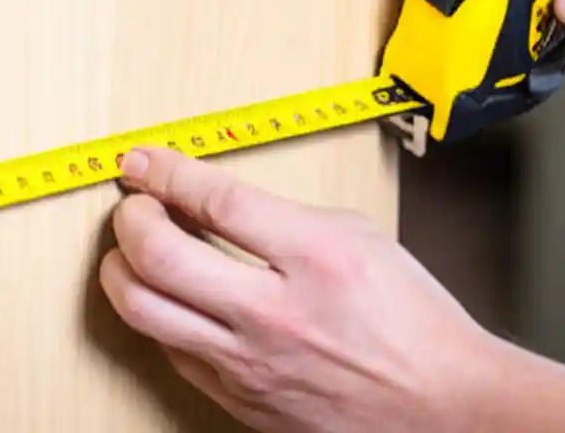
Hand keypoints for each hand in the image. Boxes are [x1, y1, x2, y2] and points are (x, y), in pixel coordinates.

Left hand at [99, 146, 523, 431]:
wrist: (442, 404)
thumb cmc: (412, 322)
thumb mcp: (359, 237)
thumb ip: (283, 217)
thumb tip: (215, 203)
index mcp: (316, 258)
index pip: (217, 200)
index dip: (166, 172)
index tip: (145, 161)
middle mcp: (275, 315)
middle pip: (158, 257)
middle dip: (130, 218)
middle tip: (135, 205)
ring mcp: (251, 365)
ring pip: (143, 311)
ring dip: (121, 269)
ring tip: (134, 251)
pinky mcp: (240, 400)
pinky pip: (170, 351)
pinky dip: (158, 316)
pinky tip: (172, 298)